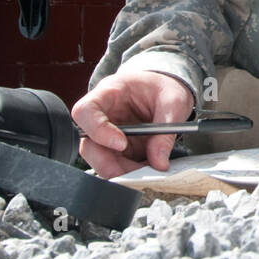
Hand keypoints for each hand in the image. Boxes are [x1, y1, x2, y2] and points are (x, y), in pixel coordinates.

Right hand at [71, 71, 193, 177]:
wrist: (167, 89)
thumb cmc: (164, 86)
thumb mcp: (173, 102)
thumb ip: (166, 131)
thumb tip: (158, 162)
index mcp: (109, 92)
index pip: (85, 111)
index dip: (97, 131)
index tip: (121, 144)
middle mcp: (102, 114)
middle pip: (89, 144)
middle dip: (110, 163)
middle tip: (138, 172)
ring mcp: (105, 133)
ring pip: (99, 160)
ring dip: (121, 171)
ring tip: (148, 170)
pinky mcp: (114, 148)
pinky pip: (114, 165)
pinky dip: (129, 172)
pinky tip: (146, 168)